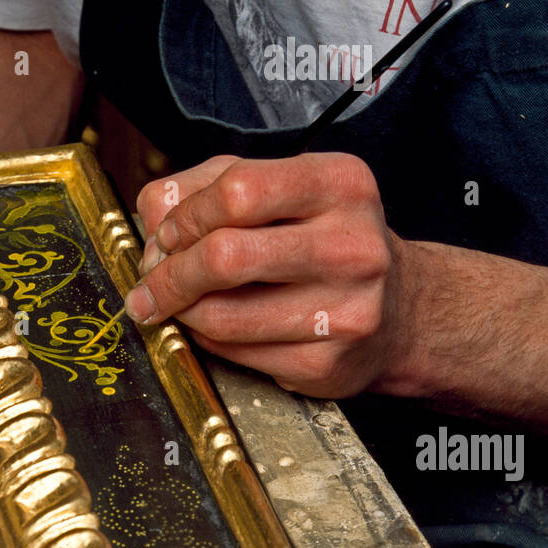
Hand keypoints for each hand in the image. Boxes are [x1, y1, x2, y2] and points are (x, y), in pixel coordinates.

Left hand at [133, 154, 407, 397]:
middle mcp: (351, 245)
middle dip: (169, 274)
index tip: (162, 238)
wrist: (399, 313)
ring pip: (222, 315)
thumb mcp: (283, 192)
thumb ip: (210, 186)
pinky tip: (212, 328)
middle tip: (148, 285)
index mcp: (340, 184)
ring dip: (181, 312)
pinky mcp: (325, 362)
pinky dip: (207, 341)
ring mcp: (343, 310)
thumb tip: (151, 215)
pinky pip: (235, 353)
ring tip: (173, 306)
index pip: (238, 190)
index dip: (184, 217)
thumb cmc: (326, 243)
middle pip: (225, 255)